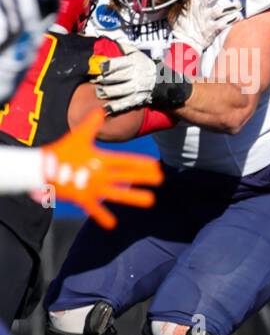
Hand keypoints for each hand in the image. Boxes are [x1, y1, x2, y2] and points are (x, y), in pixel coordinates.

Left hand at [40, 109, 161, 228]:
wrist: (44, 166)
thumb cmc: (63, 152)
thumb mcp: (78, 137)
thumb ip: (90, 125)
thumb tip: (100, 110)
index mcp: (101, 160)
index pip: (124, 161)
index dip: (139, 162)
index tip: (155, 165)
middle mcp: (101, 174)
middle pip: (126, 176)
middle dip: (142, 178)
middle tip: (160, 179)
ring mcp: (93, 186)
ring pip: (117, 193)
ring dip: (133, 197)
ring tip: (149, 201)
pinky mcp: (82, 197)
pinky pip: (94, 208)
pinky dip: (102, 217)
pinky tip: (112, 225)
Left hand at [93, 41, 158, 114]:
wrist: (164, 82)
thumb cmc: (147, 67)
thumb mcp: (138, 55)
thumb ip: (125, 48)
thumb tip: (111, 42)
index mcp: (134, 63)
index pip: (115, 64)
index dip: (104, 66)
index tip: (98, 67)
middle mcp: (136, 75)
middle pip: (115, 77)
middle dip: (103, 79)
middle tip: (95, 80)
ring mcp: (137, 88)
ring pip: (118, 90)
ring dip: (106, 92)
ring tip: (99, 92)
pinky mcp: (138, 99)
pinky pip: (125, 103)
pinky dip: (115, 107)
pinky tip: (106, 109)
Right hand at [172, 0, 240, 51]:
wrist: (185, 42)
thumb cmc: (182, 24)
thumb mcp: (178, 9)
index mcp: (193, 3)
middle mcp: (201, 9)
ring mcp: (208, 19)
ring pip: (220, 10)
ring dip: (230, 6)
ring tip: (238, 4)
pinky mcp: (213, 29)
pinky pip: (224, 23)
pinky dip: (231, 19)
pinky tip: (237, 16)